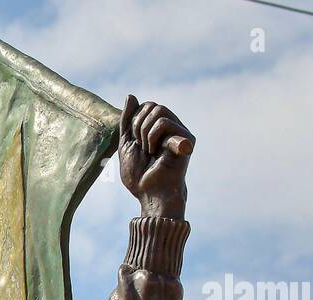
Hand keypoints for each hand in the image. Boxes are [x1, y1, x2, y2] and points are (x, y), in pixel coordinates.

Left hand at [118, 95, 193, 219]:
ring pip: (158, 111)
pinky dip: (152, 137)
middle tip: (141, 146)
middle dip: (138, 126)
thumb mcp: (126, 142)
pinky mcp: (186, 139)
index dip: (133, 121)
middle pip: (151, 105)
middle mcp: (172, 127)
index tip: (134, 142)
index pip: (145, 106)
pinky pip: (164, 122)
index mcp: (158, 128)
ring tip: (149, 151)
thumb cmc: (138, 173)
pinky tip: (156, 152)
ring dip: (145, 132)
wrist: (148, 191)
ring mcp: (180, 132)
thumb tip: (131, 95)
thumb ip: (127, 120)